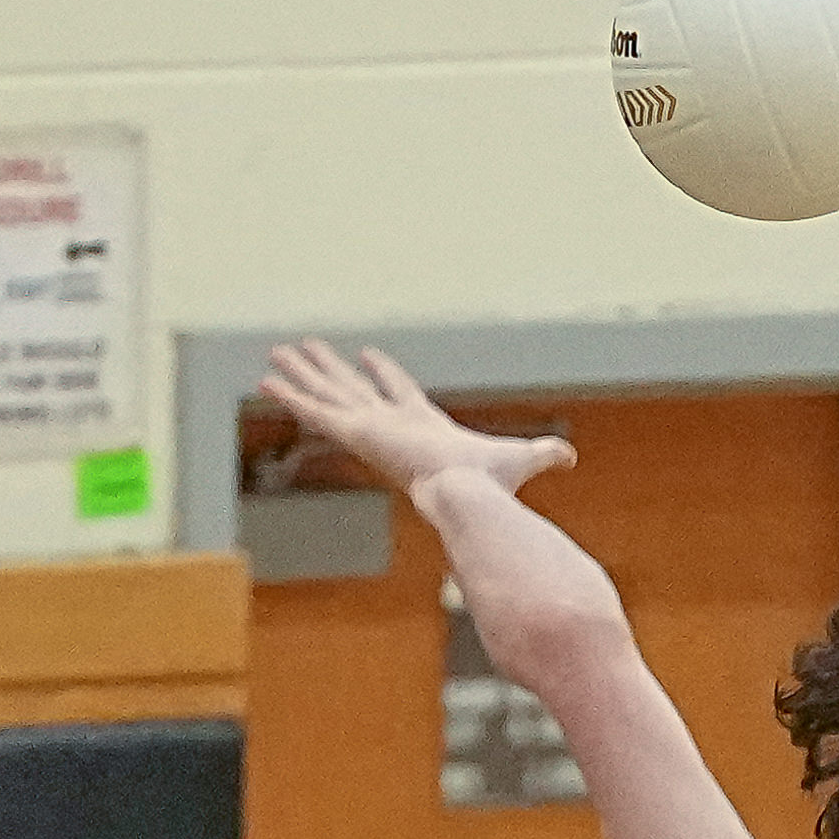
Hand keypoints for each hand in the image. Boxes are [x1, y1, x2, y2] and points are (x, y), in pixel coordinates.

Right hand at [256, 339, 574, 499]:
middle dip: (329, 369)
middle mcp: (388, 422)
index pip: (396, 392)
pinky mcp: (354, 431)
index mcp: (419, 424)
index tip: (367, 355)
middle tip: (303, 349)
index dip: (383, 374)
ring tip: (274, 354)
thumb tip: (572, 457)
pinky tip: (266, 381)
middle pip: (352, 387)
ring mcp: (368, 426)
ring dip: (301, 374)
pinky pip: (315, 409)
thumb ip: (544, 453)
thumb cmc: (488, 480)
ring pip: (328, 392)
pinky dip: (291, 395)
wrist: (464, 490)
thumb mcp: (521, 456)